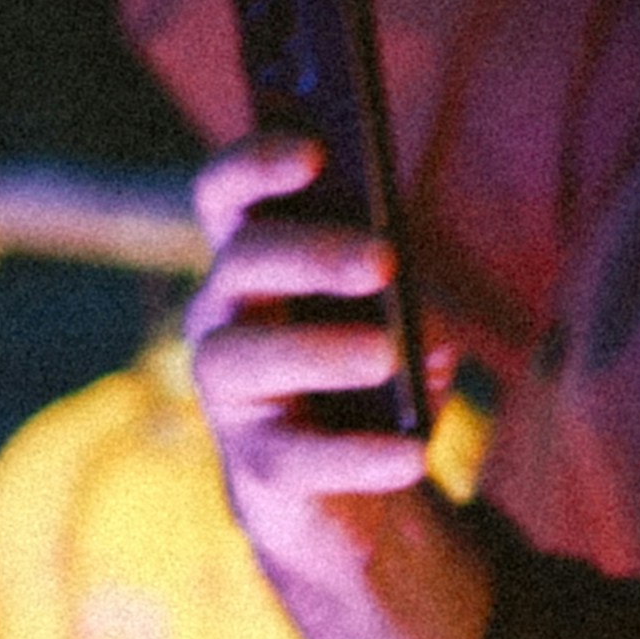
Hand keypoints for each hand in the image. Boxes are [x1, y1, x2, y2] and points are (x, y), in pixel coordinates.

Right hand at [176, 132, 498, 638]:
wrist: (344, 487)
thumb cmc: (367, 376)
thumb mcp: (401, 321)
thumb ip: (409, 305)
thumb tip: (416, 325)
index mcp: (255, 260)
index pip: (227, 195)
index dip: (256, 165)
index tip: (314, 151)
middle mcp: (223, 315)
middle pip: (242, 261)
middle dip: (308, 251)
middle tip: (380, 257)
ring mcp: (230, 393)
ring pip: (241, 356)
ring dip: (315, 349)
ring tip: (386, 355)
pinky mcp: (256, 465)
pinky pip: (294, 457)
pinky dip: (356, 455)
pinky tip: (410, 454)